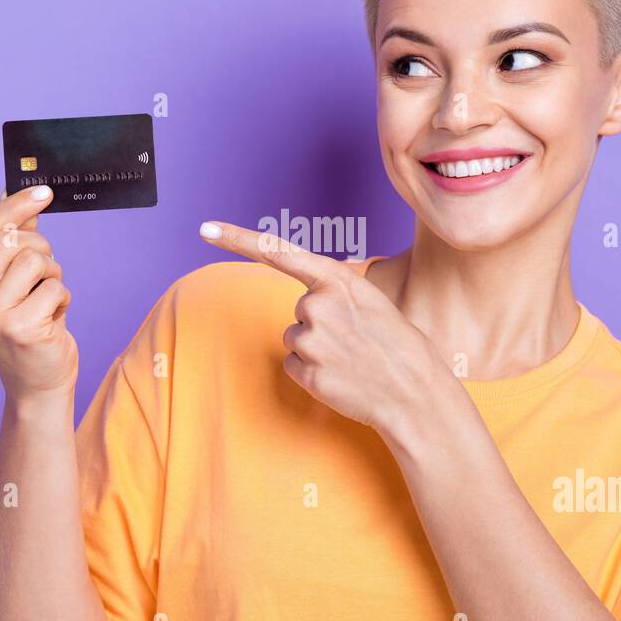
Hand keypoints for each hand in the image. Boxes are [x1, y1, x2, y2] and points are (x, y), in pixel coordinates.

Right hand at [0, 186, 77, 396]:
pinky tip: (52, 320)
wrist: (36, 380)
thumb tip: (13, 191)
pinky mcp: (17, 330)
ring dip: (53, 275)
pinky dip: (62, 298)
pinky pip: (54, 288)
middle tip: (46, 269)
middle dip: (39, 247)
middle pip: (8, 241)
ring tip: (45, 299)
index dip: (15, 206)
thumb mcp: (6, 280)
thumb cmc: (23, 323)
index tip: (43, 191)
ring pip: (35, 261)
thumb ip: (8, 239)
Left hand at [199, 220, 456, 434]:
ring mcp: (311, 339)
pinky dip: (314, 373)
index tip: (206, 228)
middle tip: (356, 339)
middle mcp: (318, 304)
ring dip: (317, 350)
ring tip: (351, 359)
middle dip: (320, 324)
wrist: (414, 391)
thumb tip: (306, 303)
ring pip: (295, 340)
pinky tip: (341, 376)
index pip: (278, 251)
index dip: (238, 238)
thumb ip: (335, 292)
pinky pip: (295, 366)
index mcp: (337, 280)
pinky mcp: (305, 372)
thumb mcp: (371, 301)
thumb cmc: (397, 344)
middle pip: (298, 310)